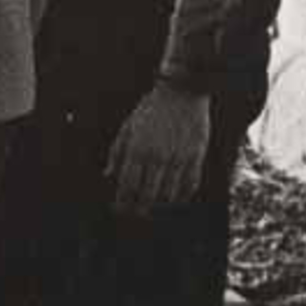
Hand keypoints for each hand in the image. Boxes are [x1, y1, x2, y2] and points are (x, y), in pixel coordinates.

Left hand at [106, 82, 212, 215]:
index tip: (119, 209)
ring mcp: (178, 158)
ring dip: (160, 203)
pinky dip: (183, 195)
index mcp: (137, 150)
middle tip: (136, 213)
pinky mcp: (196, 155)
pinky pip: (190, 183)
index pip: (128, 186)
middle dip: (140, 208)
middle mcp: (157, 157)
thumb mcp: (127, 127)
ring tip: (154, 206)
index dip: (123, 202)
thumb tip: (109, 175)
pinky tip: (177, 198)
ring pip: (169, 193)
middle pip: (147, 194)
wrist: (182, 92)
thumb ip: (116, 152)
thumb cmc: (151, 109)